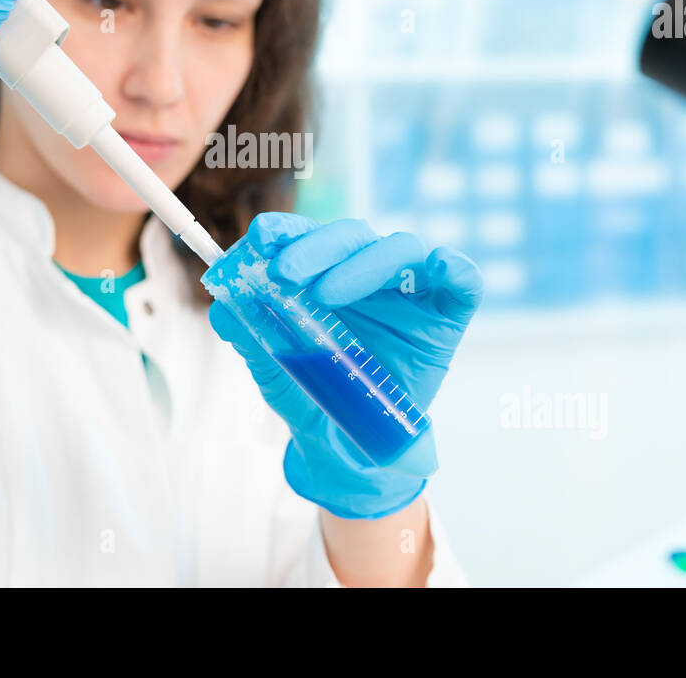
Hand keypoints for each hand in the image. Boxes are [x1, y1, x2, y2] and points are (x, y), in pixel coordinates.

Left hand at [209, 212, 482, 519]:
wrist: (356, 455)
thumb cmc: (318, 403)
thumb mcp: (280, 377)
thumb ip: (256, 342)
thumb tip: (223, 311)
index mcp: (326, 277)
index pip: (309, 237)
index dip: (287, 230)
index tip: (260, 238)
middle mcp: (368, 276)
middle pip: (352, 236)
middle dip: (316, 246)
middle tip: (283, 273)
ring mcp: (410, 294)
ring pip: (400, 249)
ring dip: (363, 262)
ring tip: (324, 296)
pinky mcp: (447, 318)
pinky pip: (462, 282)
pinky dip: (456, 269)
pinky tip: (443, 268)